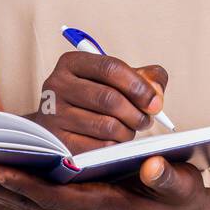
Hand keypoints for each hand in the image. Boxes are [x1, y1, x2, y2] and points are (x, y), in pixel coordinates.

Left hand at [0, 156, 209, 209]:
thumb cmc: (181, 200)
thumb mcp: (182, 185)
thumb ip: (166, 177)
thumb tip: (151, 165)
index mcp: (106, 206)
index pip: (57, 196)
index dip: (27, 183)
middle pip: (33, 204)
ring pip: (32, 205)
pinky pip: (41, 203)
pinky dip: (16, 193)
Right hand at [26, 52, 168, 155]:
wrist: (58, 125)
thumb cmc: (94, 97)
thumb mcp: (116, 79)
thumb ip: (145, 77)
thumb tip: (156, 95)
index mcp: (72, 63)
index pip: (110, 67)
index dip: (138, 85)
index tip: (155, 102)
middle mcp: (57, 85)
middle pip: (109, 99)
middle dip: (137, 113)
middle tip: (147, 120)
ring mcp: (53, 114)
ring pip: (106, 125)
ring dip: (128, 131)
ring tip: (131, 130)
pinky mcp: (57, 141)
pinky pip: (97, 147)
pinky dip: (114, 146)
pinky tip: (115, 141)